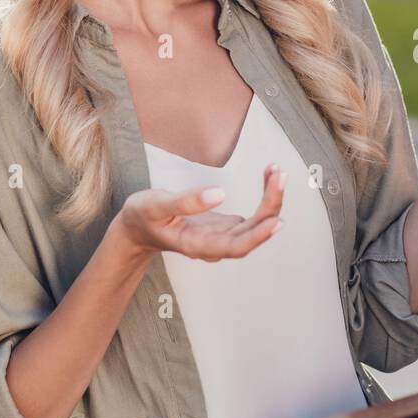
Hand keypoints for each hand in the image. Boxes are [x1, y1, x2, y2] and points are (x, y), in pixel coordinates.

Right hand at [115, 164, 285, 262]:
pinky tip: (270, 175)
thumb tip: (219, 194)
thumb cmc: (143, 216)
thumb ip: (186, 201)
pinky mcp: (228, 226)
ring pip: (257, 223)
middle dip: (270, 206)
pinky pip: (254, 215)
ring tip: (277, 171)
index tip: (277, 220)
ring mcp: (224, 236)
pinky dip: (265, 196)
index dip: (258, 236)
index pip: (235, 246)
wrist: (137, 228)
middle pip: (253, 232)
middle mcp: (216, 245)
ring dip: (271, 199)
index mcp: (198, 245)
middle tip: (279, 176)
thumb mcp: (156, 205)